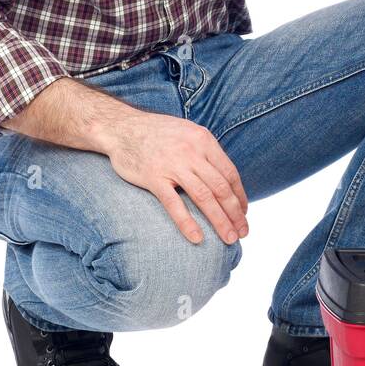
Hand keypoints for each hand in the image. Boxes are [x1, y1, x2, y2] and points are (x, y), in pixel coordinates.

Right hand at [105, 109, 248, 245]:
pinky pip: (173, 204)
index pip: (230, 173)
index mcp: (204, 140)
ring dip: (220, 221)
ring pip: (204, 197)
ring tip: (229, 239)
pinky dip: (187, 222)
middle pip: (221, 188)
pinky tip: (197, 238)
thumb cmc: (156, 132)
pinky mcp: (153, 177)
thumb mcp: (187, 132)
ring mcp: (173, 165)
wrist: (121, 126)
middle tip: (243, 232)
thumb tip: (222, 175)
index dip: (239, 196)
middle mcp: (192, 152)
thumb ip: (204, 151)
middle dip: (235, 213)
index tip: (243, 213)